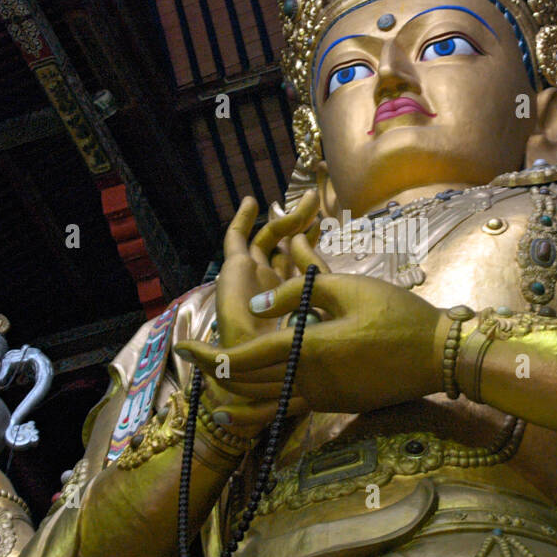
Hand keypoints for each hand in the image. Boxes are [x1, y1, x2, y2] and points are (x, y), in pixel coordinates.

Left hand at [176, 268, 448, 414]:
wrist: (437, 356)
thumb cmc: (397, 316)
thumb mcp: (349, 289)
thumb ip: (301, 290)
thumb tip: (260, 298)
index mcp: (309, 349)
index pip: (248, 357)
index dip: (213, 356)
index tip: (185, 349)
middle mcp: (310, 381)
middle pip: (249, 387)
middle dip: (216, 378)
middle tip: (190, 367)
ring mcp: (323, 398)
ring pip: (267, 407)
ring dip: (238, 402)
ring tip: (215, 399)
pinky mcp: (336, 404)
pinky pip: (290, 409)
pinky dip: (266, 409)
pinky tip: (258, 404)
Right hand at [215, 192, 324, 350]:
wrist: (256, 359)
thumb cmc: (291, 340)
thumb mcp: (317, 302)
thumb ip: (316, 277)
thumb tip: (319, 251)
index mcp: (290, 294)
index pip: (301, 260)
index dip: (311, 241)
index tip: (323, 223)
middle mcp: (271, 283)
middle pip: (287, 246)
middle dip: (301, 222)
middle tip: (316, 199)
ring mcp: (251, 274)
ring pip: (269, 237)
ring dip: (285, 216)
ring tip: (303, 198)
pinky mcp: (234, 269)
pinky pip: (235, 238)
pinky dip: (242, 219)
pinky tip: (251, 201)